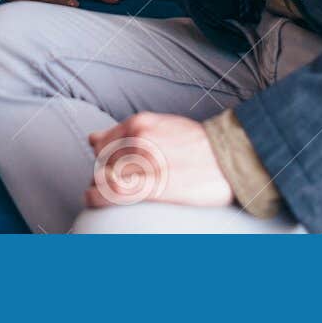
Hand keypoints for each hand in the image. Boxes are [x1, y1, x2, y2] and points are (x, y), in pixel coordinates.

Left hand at [84, 113, 233, 208]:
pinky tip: (93, 199)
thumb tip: (93, 138)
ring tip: (104, 193)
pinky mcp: (153, 186)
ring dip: (99, 186)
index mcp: (140, 123)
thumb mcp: (162, 124)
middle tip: (110, 182)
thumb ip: (128, 131)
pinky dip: (97, 196)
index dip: (99, 158)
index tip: (104, 166)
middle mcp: (138, 140)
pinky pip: (113, 192)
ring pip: (104, 175)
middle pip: (103, 161)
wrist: (229, 157)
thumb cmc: (198, 144)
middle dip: (101, 173)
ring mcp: (145, 163)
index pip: (103, 141)